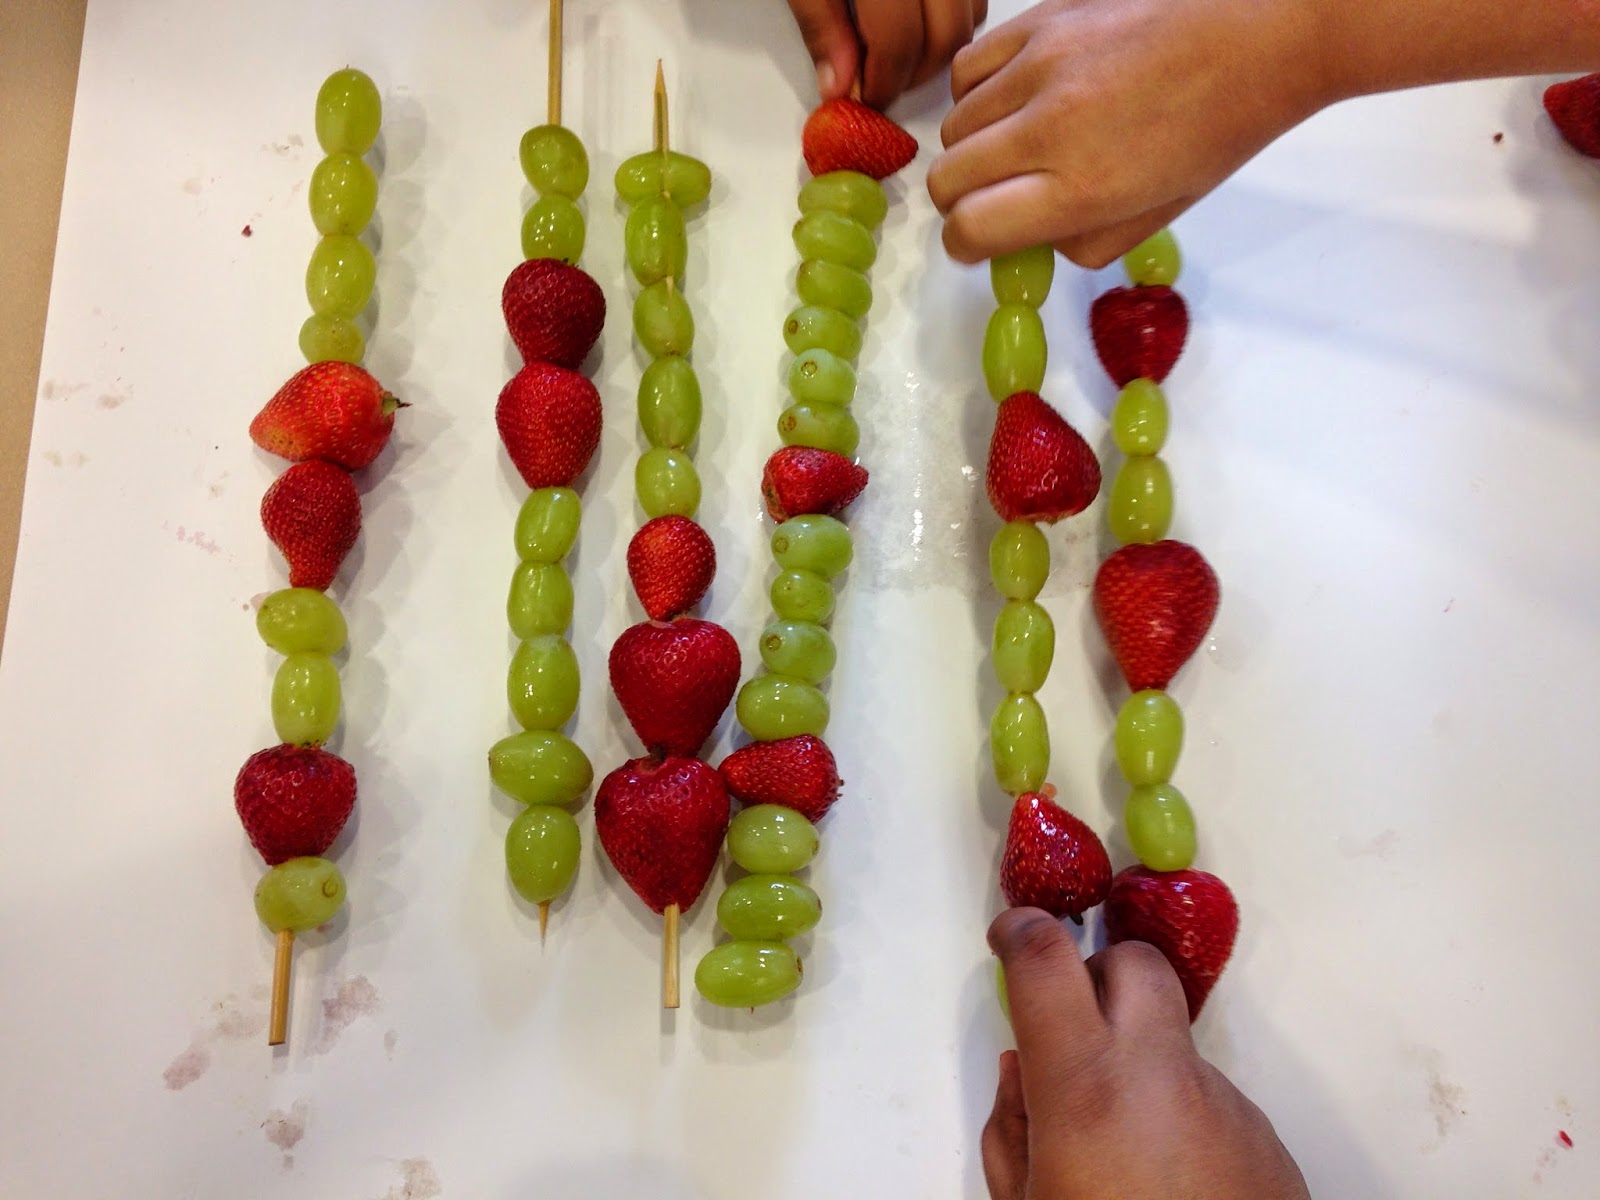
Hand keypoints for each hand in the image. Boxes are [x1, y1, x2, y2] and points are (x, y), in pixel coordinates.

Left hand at [786, 0, 988, 107]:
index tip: (864, 100)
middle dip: (912, 74)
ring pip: (969, 19)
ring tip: (898, 53)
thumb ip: (821, 25)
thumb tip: (839, 87)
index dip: (881, 82)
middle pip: (944, 37)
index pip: (898, 42)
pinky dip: (954, 21)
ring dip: (938, 50)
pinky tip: (920, 23)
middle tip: (879, 83)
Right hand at [928, 0, 1329, 266]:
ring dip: (970, 147)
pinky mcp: (1042, 18)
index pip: (970, 228)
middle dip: (960, 202)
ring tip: (1011, 145)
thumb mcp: (1156, 214)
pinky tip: (1010, 100)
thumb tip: (1027, 235)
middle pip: (946, 179)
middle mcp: (1049, 126)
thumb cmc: (1217, 128)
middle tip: (992, 200)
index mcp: (1084, 187)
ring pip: (952, 123)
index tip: (977, 242)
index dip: (965, 245)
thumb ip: (1081, 240)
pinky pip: (968, 69)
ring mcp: (1040, 64)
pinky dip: (975, 94)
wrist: (1260, 32)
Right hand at [985, 908, 1309, 1199]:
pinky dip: (1180, 1118)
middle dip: (1098, 977)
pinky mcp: (1265, 1138)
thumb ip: (1010, 1130)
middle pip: (1134, 964)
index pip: (1045, 958)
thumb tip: (1022, 1075)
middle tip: (1074, 1032)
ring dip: (1142, 1066)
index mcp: (1083, 1085)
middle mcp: (1158, 1074)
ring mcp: (1222, 1102)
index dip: (1021, 928)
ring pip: (1174, 1045)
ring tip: (1122, 1149)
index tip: (1010, 934)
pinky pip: (1210, 1101)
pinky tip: (1169, 1184)